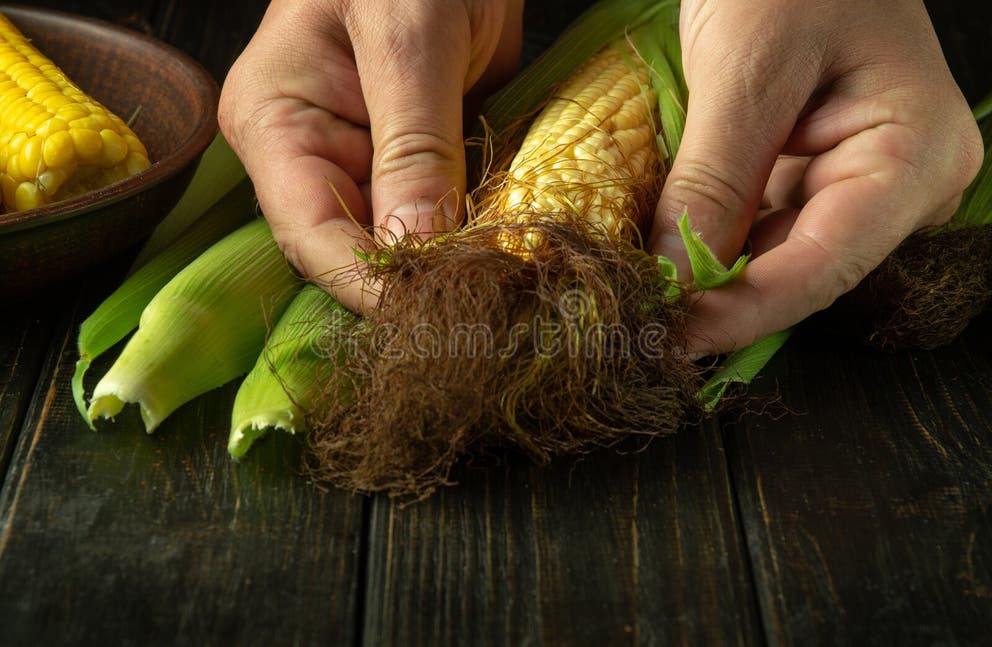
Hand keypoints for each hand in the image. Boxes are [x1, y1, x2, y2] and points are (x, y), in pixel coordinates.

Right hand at [219, 0, 521, 310]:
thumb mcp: (408, 40)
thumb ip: (412, 145)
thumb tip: (417, 250)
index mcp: (276, 124)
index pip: (311, 234)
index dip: (369, 285)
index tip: (434, 315)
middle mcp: (312, 153)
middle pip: (352, 250)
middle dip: (413, 286)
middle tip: (481, 316)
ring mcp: (365, 158)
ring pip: (400, 242)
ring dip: (449, 268)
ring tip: (502, 297)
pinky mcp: (418, 157)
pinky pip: (440, 212)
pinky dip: (474, 235)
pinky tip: (510, 256)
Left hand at [650, 0, 983, 354]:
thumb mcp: (746, 71)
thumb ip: (713, 181)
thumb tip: (672, 280)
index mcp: (912, 158)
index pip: (825, 266)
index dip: (743, 313)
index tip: (671, 337)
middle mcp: (893, 186)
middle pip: (799, 274)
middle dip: (717, 303)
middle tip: (641, 326)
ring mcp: (850, 184)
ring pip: (770, 260)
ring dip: (704, 281)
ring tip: (639, 299)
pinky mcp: (806, 177)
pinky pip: (754, 229)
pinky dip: (704, 244)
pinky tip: (658, 259)